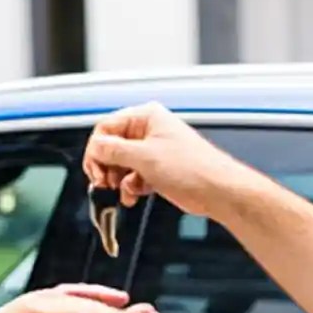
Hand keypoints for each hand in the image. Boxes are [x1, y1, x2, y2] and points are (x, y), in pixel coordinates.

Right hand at [83, 102, 240, 215]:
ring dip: (117, 179)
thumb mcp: (144, 157)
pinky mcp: (157, 170)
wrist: (217, 190)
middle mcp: (149, 131)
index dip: (97, 149)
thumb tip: (95, 148)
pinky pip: (133, 176)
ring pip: (121, 163)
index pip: (107, 127)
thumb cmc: (192, 168)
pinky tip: (132, 195)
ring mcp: (153, 151)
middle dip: (106, 166)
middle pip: (112, 146)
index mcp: (147, 117)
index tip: (95, 169)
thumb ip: (114, 151)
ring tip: (121, 191)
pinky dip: (129, 187)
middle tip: (103, 182)